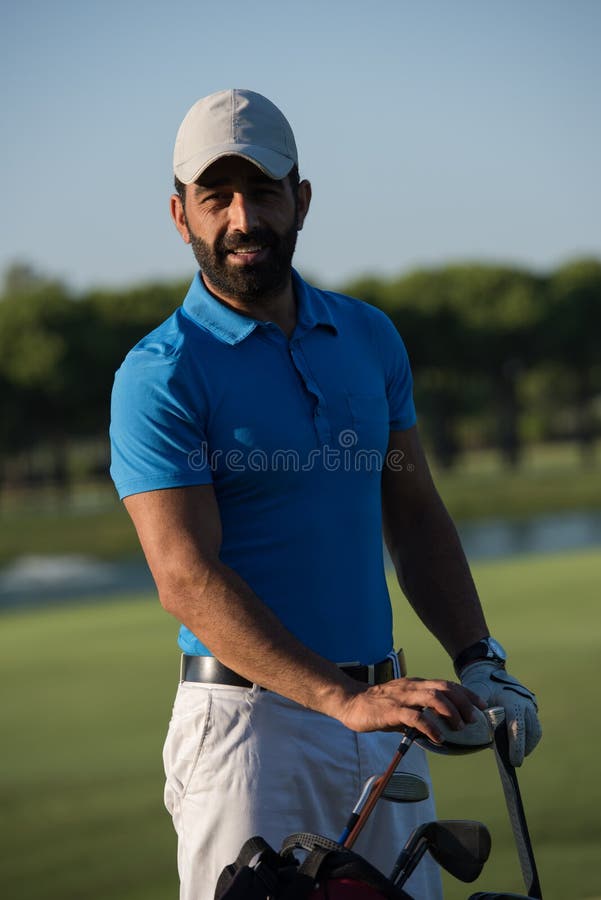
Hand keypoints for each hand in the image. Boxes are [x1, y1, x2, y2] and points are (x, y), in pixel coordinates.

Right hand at [338, 676, 486, 741]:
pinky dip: (431, 727)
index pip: (447, 684)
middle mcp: (412, 687)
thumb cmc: (377, 705)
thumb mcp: (403, 704)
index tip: (481, 705)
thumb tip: (437, 727)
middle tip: (472, 719)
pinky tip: (438, 738)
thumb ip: (419, 712)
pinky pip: (416, 717)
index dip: (466, 694)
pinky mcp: (392, 710)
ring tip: (457, 727)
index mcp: (416, 685)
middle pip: (445, 688)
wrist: (351, 701)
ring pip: (434, 698)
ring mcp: (402, 697)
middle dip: (463, 703)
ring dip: (450, 712)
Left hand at [458, 661, 541, 765]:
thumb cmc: (480, 685)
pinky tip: (519, 743)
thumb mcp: (476, 696)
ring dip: (529, 742)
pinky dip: (529, 734)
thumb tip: (483, 736)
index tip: (514, 761)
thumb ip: (479, 714)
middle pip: (531, 731)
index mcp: (512, 701)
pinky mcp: (531, 704)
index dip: (516, 747)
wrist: (487, 670)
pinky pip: (534, 723)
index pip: (517, 728)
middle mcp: (524, 702)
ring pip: (535, 728)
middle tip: (516, 762)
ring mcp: (530, 703)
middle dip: (524, 748)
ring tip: (518, 754)